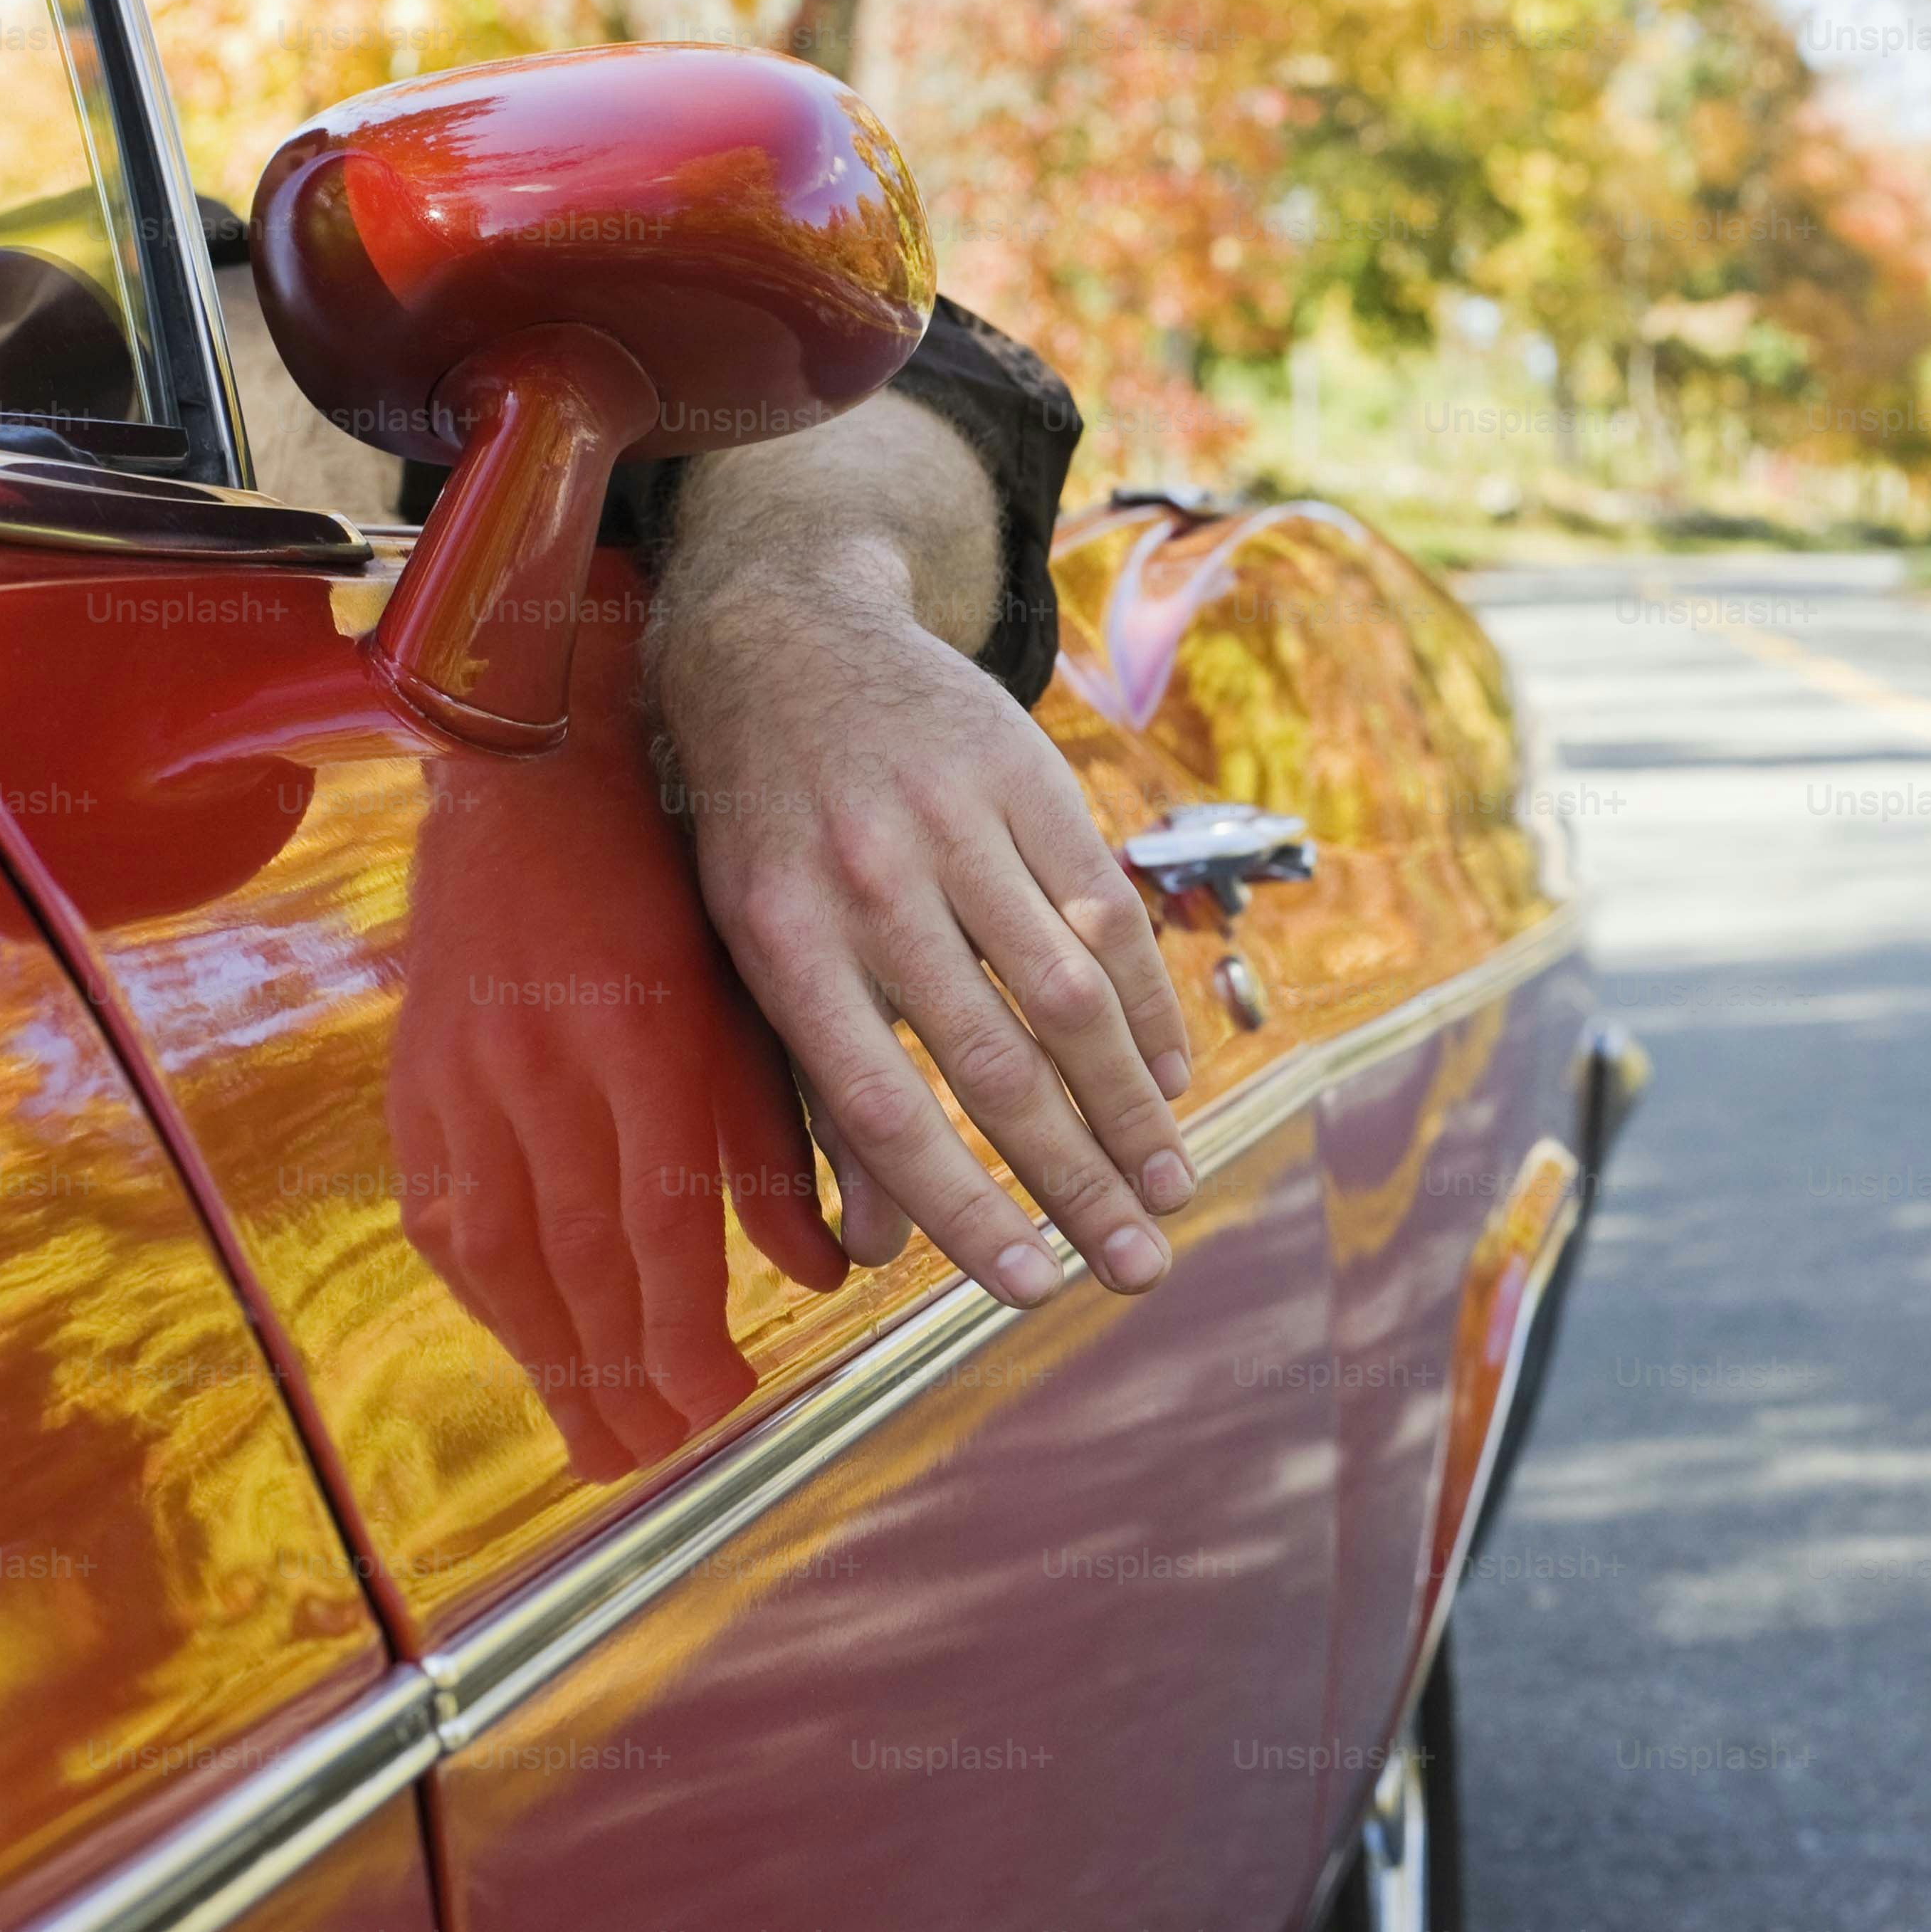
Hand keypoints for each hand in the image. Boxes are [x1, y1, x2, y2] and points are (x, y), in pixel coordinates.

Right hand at [389, 628, 847, 1481]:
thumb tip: (822, 1276)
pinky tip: (522, 1339)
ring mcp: (465, 1080)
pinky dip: (485, 1291)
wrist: (535, 783)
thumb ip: (779, 1140)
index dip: (682, 1330)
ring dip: (547, 1357)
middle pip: (575, 1262)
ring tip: (597, 1436)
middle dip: (616, 1376)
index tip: (718, 1404)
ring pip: (501, 1254)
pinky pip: (442, 1213)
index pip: (658, 1226)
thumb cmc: (672, 892)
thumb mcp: (752, 998)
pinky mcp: (416, 1080)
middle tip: (656, 1455)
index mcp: (640, 1049)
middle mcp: (543, 1072)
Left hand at [653, 549, 1199, 1306]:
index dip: (961, 1208)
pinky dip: (1147, 1004)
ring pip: (1066, 993)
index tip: (1030, 1287)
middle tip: (1137, 1265)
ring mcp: (955, 827)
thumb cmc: (768, 832)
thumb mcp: (758, 953)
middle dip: (1076, 1179)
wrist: (790, 644)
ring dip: (1130, 1106)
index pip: (886, 1106)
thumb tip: (868, 1253)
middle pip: (995, 1063)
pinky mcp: (1027, 779)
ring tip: (1172, 1188)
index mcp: (786, 945)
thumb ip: (816, 1098)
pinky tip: (1169, 1079)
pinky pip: (1105, 909)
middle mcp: (870, 887)